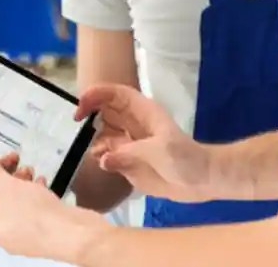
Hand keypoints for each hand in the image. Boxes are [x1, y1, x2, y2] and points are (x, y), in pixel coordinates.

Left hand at [0, 136, 111, 262]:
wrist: (78, 237)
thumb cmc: (38, 214)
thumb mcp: (7, 187)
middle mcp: (5, 232)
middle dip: (3, 172)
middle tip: (14, 156)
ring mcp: (26, 232)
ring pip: (16, 198)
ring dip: (20, 179)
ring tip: (31, 168)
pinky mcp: (45, 228)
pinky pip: (33, 205)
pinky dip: (35, 190)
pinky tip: (43, 180)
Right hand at [76, 83, 213, 202]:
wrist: (201, 182)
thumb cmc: (185, 159)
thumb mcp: (160, 150)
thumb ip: (130, 152)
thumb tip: (103, 158)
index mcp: (143, 113)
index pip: (115, 95)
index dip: (97, 94)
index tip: (80, 105)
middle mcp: (132, 125)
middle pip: (104, 112)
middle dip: (89, 114)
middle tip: (76, 124)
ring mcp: (129, 144)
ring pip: (102, 135)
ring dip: (93, 140)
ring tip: (94, 150)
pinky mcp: (127, 162)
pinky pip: (106, 156)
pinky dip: (100, 157)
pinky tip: (103, 163)